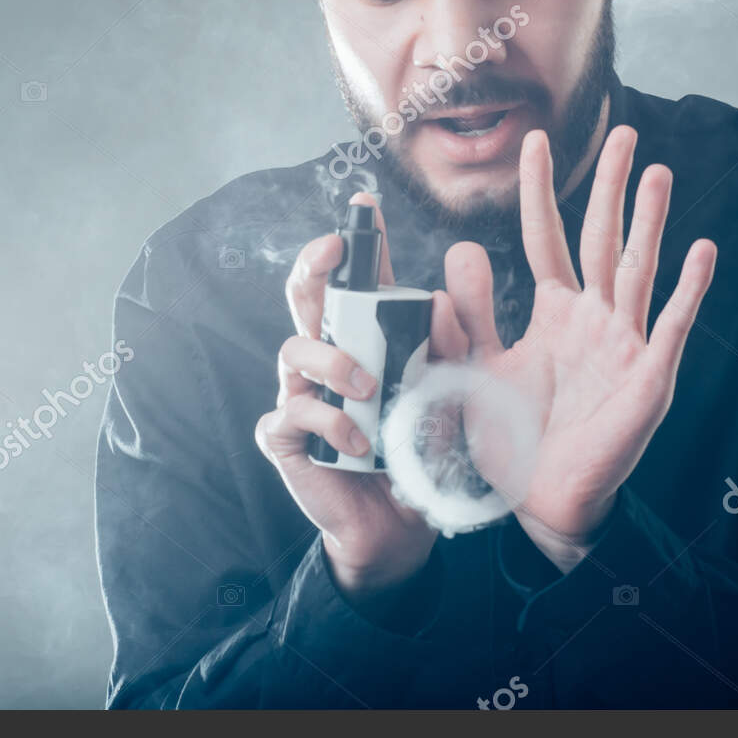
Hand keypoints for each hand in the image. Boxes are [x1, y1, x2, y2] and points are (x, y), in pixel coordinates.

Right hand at [255, 193, 464, 603]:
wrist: (402, 529)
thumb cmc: (421, 454)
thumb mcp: (448, 398)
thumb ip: (451, 351)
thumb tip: (444, 298)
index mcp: (363, 341)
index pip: (354, 282)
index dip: (353, 243)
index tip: (365, 207)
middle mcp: (325, 359)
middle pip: (305, 297)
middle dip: (314, 267)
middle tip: (335, 254)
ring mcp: (300, 395)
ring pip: (293, 349)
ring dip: (331, 359)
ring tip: (366, 386)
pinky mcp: (286, 437)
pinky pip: (292, 412)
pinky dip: (328, 422)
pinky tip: (359, 441)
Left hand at [442, 126, 717, 573]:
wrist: (543, 505)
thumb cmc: (513, 440)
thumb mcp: (475, 371)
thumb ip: (467, 316)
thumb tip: (458, 253)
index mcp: (553, 311)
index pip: (545, 236)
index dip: (539, 189)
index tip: (534, 140)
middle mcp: (592, 317)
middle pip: (601, 237)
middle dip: (611, 186)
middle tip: (624, 132)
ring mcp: (625, 344)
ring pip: (637, 269)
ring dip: (649, 222)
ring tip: (657, 173)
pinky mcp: (648, 377)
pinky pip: (670, 326)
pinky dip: (688, 289)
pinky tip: (704, 250)